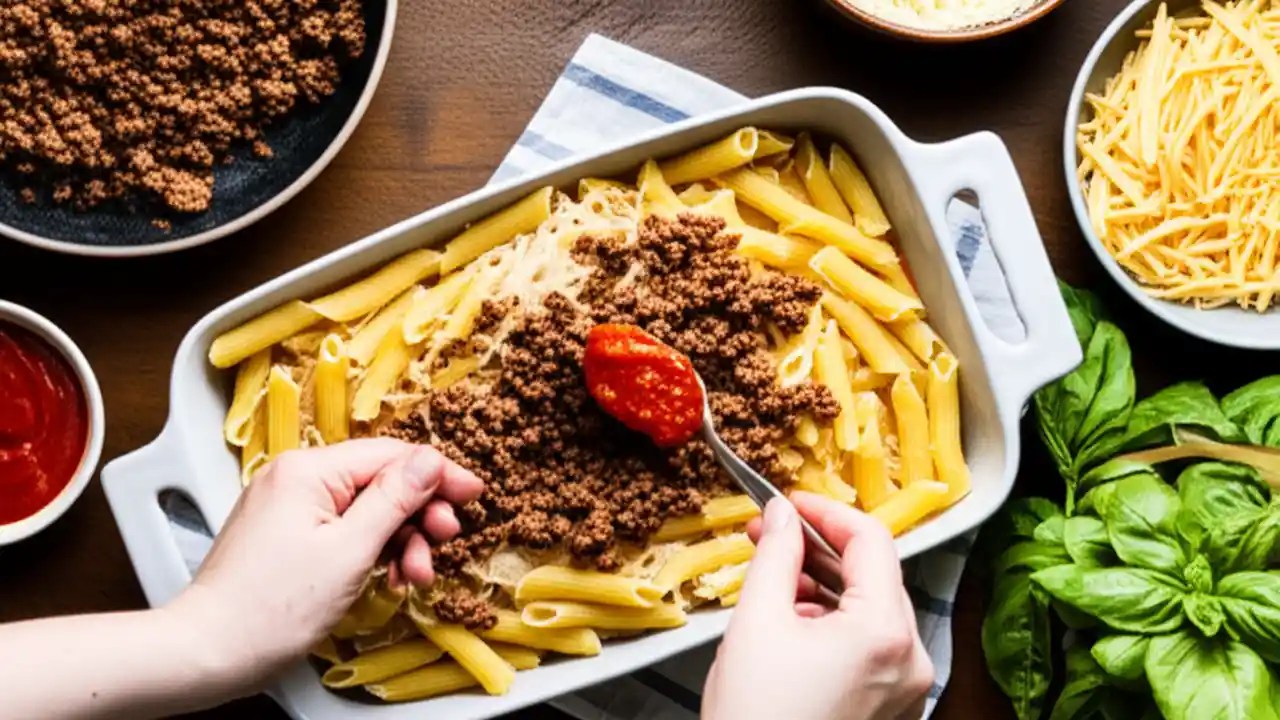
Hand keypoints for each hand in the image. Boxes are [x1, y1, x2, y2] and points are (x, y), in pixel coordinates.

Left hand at [171, 439, 482, 685]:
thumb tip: (429, 460)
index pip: (390, 455)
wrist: (207, 653)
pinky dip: (371, 551)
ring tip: (413, 576)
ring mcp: (288, 507)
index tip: (473, 494)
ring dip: (399, 540)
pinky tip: (387, 578)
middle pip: (379, 481)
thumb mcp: (350, 550)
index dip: (437, 474)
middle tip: (443, 543)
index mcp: (308, 470)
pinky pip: (343, 529)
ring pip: (365, 509)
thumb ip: (394, 499)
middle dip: (417, 515)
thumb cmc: (273, 607)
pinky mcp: (286, 535)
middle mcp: (295, 478)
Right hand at [702, 493, 933, 719]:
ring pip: (870, 611)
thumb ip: (775, 557)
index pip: (870, 540)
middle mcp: (909, 661)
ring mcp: (903, 689)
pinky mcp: (888, 708)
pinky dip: (833, 625)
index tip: (790, 504)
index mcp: (884, 634)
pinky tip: (790, 624)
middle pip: (874, 575)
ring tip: (773, 582)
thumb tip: (782, 517)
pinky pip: (868, 647)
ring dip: (823, 586)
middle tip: (771, 535)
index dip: (825, 512)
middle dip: (819, 550)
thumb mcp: (757, 623)